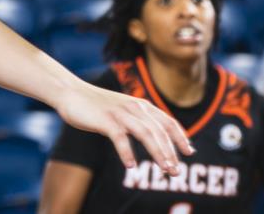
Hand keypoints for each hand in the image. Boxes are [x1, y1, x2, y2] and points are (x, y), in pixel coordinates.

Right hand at [53, 81, 193, 172]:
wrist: (72, 93)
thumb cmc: (99, 107)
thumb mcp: (124, 112)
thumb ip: (139, 122)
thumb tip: (155, 138)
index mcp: (143, 106)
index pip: (168, 122)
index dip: (180, 137)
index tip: (190, 152)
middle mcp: (136, 108)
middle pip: (160, 131)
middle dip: (171, 152)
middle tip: (177, 171)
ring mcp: (121, 113)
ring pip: (146, 134)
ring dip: (157, 152)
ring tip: (165, 168)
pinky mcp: (106, 120)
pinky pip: (119, 137)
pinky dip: (126, 152)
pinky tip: (131, 166)